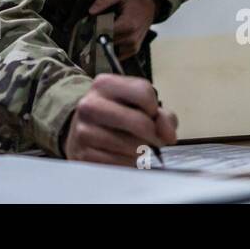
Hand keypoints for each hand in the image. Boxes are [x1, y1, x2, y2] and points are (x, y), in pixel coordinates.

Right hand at [63, 73, 177, 165]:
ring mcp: (84, 131)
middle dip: (153, 134)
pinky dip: (129, 163)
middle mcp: (90, 104)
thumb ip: (162, 116)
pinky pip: (121, 164)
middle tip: (153, 138)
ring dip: (141, 150)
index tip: (150, 115)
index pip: (144, 92)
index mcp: (104, 84)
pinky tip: (123, 156)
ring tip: (135, 146)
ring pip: (133, 146)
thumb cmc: (116, 117)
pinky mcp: (84, 155)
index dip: (155, 108)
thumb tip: (168, 135)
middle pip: (140, 122)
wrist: (81, 133)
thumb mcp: (137, 106)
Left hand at [89, 0, 156, 58]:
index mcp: (128, 24)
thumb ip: (104, 0)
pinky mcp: (134, 50)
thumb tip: (91, 11)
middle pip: (107, 42)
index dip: (95, 29)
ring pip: (111, 50)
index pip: (105, 33)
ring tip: (102, 34)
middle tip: (94, 30)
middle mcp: (132, 38)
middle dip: (97, 37)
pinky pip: (118, 55)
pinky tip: (108, 41)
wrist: (150, 6)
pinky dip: (110, 49)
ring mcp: (133, 46)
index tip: (92, 25)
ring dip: (103, 44)